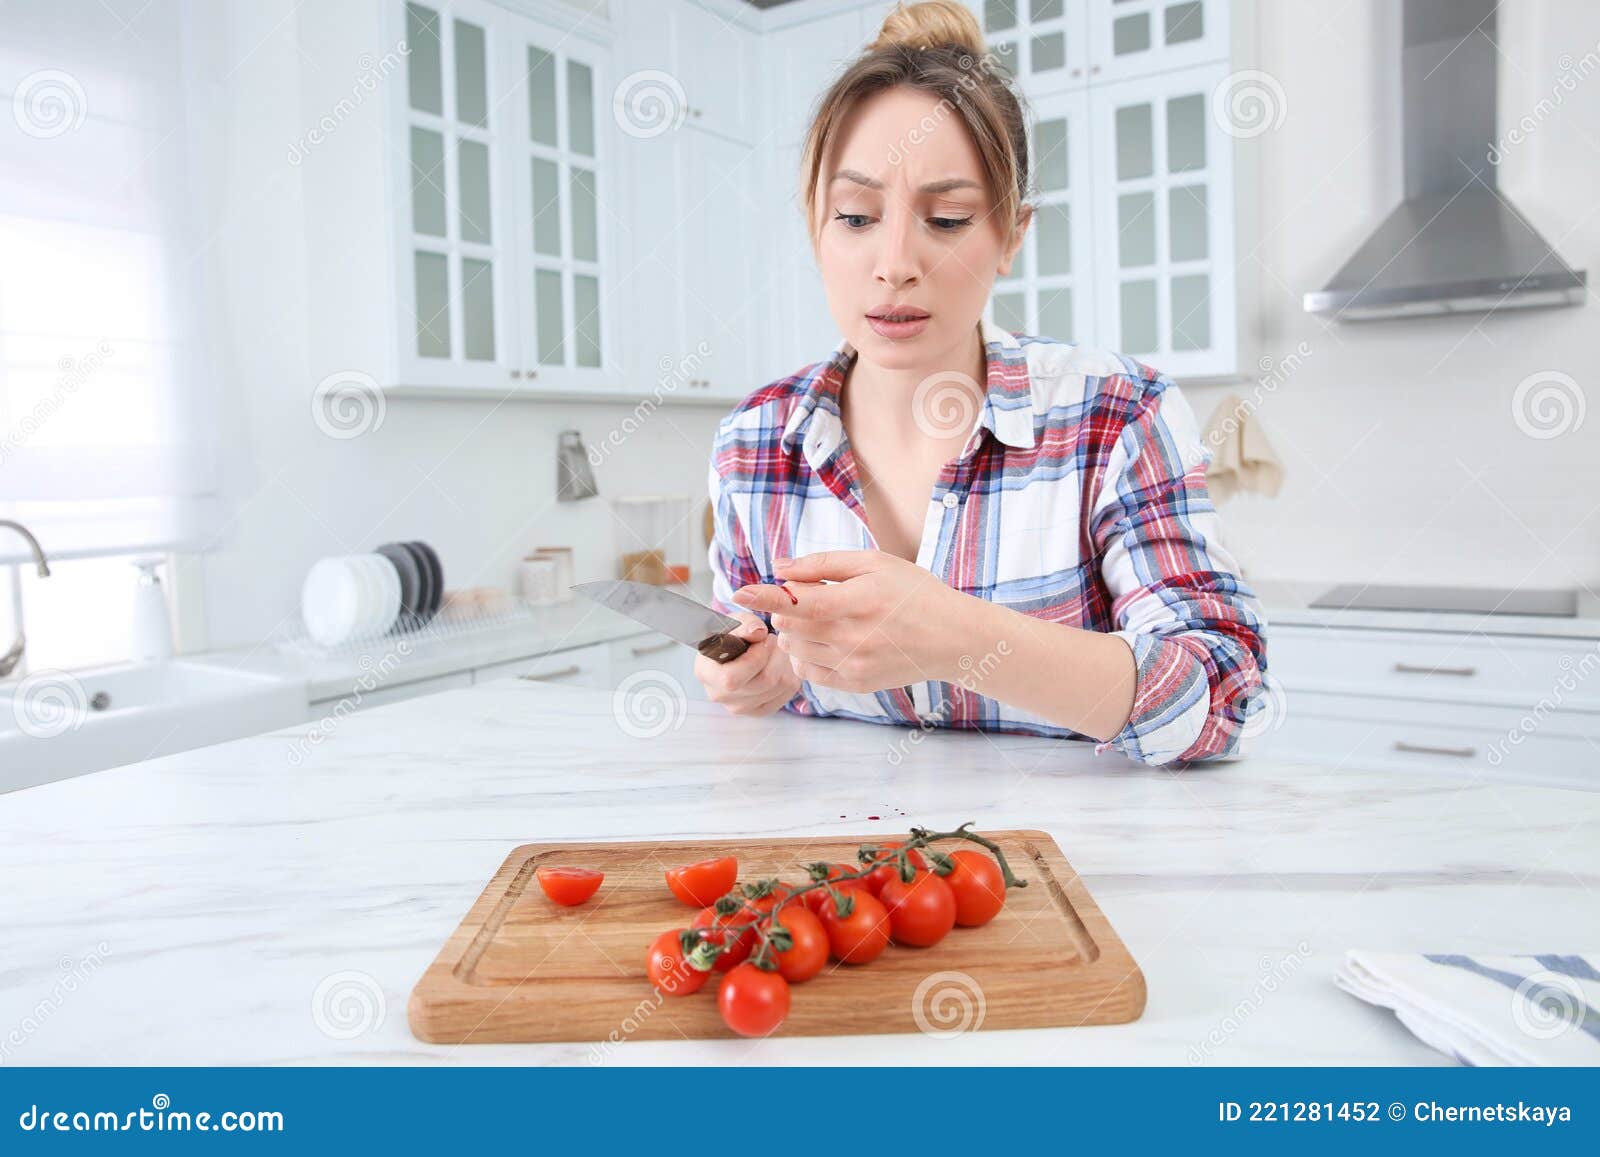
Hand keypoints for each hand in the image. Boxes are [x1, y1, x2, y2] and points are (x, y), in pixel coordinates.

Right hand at [694, 612, 800, 715]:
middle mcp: (720, 695)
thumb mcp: (735, 622)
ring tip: (776, 650)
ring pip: (779, 686)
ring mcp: (739, 707)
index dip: (756, 656)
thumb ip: (745, 625)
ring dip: (784, 663)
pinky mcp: (759, 711)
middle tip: (773, 641)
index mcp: (706, 673)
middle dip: (775, 655)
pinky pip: (786, 693)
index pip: (733, 677)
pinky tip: (779, 664)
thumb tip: (757, 633)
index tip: (762, 638)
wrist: (732, 651)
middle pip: (764, 682)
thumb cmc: (730, 636)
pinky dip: (789, 674)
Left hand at [731, 551, 966, 693]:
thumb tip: (780, 568)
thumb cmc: (914, 593)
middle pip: (789, 626)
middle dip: (787, 608)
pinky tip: (830, 641)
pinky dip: (807, 655)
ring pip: (794, 650)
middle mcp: (853, 638)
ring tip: (825, 620)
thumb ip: (824, 563)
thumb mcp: (874, 563)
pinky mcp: (854, 684)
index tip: (739, 591)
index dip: (764, 596)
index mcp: (858, 602)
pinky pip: (808, 671)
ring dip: (796, 632)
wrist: (952, 638)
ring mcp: (853, 665)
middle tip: (811, 597)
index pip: (798, 602)